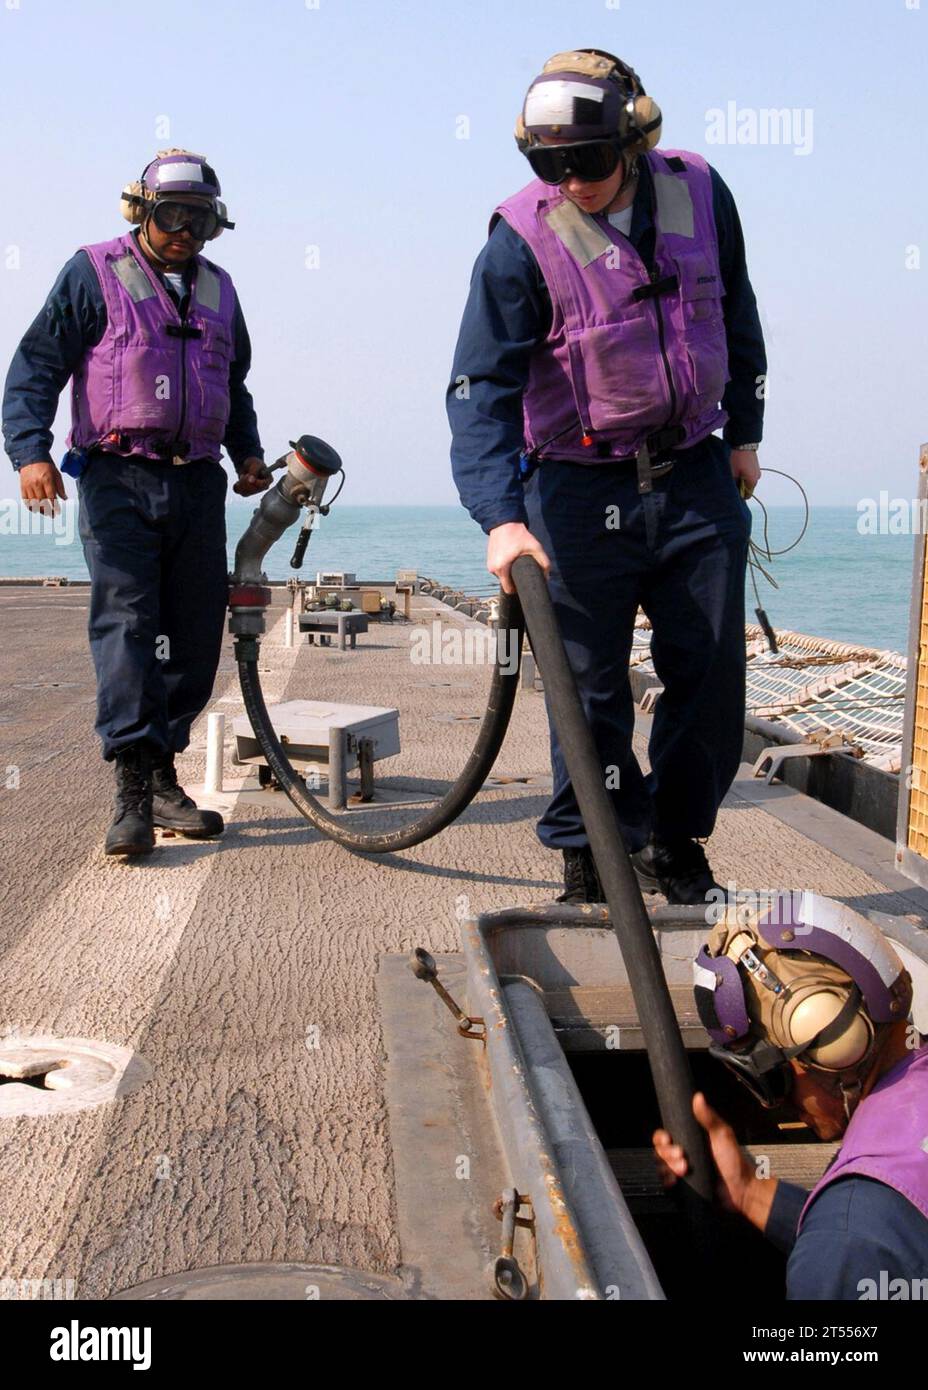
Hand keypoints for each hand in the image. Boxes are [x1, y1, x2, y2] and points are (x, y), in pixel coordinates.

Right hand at [19, 460, 66, 514]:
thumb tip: (65, 498)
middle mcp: (36, 483)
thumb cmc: (46, 465)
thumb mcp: (56, 474)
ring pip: (33, 502)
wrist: (31, 457)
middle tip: (51, 515)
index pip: (51, 497)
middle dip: (47, 510)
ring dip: (39, 510)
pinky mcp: (22, 486)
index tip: (57, 512)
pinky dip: (30, 506)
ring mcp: (28, 485)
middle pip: (42, 502)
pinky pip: (25, 500)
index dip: (55, 506)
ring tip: (44, 513)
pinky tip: (34, 510)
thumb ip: (60, 487)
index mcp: (46, 480)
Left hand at [233, 456, 271, 496]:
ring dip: (241, 484)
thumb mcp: (255, 464)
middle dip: (246, 482)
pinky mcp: (249, 493)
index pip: (264, 485)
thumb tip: (251, 481)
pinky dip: (238, 488)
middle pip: (254, 490)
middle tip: (244, 475)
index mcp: (268, 480)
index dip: (255, 482)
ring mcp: (256, 491)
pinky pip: (242, 493)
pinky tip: (238, 482)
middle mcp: (263, 487)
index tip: (248, 475)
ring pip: (247, 493)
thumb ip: (254, 471)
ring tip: (242, 476)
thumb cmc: (254, 463)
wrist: (248, 465)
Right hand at [487, 521, 550, 595]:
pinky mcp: (489, 559)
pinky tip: (510, 557)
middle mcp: (493, 568)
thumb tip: (547, 576)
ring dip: (509, 572)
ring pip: (502, 576)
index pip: (509, 589)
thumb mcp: (535, 547)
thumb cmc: (518, 535)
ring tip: (516, 560)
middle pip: (506, 582)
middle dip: (514, 578)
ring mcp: (489, 564)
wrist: (504, 522)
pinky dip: (505, 566)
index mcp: (501, 568)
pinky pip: (499, 569)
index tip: (524, 583)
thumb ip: (544, 563)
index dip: (518, 589)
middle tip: (523, 568)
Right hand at [652, 1091, 777, 1230]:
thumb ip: (709, 1118)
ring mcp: (681, 1171)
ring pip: (661, 1166)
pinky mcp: (683, 1186)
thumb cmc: (734, 1160)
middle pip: (660, 1150)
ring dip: (667, 1167)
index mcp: (689, 1139)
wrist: (741, 1189)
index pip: (665, 1135)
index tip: (669, 1140)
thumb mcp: (722, 1135)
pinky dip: (667, 1181)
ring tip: (683, 1171)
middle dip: (666, 1153)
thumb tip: (698, 1096)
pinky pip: (666, 1183)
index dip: (661, 1138)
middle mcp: (683, 1154)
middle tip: (682, 1156)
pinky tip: (674, 1181)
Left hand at [730, 448, 760, 498]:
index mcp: (752, 481)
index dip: (739, 496)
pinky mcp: (754, 464)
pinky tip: (734, 467)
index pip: (747, 495)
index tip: (731, 492)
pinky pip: (747, 473)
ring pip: (746, 479)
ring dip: (739, 479)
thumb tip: (731, 492)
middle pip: (747, 488)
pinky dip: (741, 472)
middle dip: (738, 486)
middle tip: (729, 481)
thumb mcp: (732, 473)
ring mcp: (756, 470)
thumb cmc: (737, 458)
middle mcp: (757, 477)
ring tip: (731, 472)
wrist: (743, 441)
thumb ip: (733, 484)